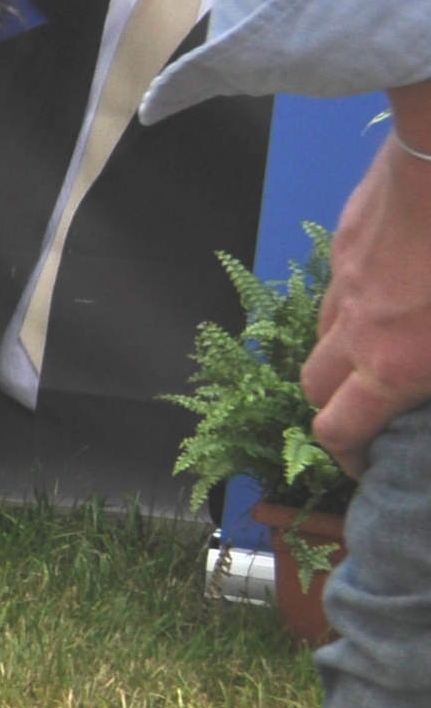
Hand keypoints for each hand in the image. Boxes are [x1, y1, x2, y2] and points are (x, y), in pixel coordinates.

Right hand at [308, 126, 430, 471]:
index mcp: (394, 366)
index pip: (338, 430)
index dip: (347, 457)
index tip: (365, 465)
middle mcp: (355, 331)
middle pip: (312, 387)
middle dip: (331, 409)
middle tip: (367, 412)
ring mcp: (345, 283)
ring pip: (321, 335)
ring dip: (339, 355)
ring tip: (380, 349)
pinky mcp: (347, 242)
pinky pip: (337, 288)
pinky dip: (352, 305)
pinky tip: (392, 288)